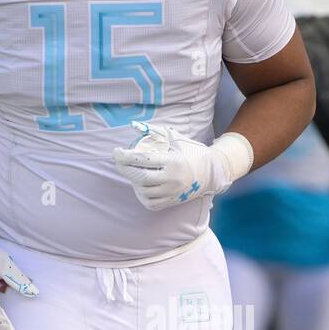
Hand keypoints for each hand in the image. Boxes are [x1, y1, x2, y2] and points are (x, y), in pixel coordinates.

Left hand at [112, 121, 229, 210]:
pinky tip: (140, 187)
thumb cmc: (192, 151)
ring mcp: (173, 192)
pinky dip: (142, 196)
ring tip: (132, 173)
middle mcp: (172, 179)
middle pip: (140, 178)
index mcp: (173, 161)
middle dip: (125, 170)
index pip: (143, 160)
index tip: (116, 152)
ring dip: (133, 183)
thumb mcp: (176, 138)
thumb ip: (155, 132)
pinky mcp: (173, 201)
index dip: (125, 157)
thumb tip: (134, 125)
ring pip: (144, 192)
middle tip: (119, 162)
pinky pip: (151, 203)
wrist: (212, 172)